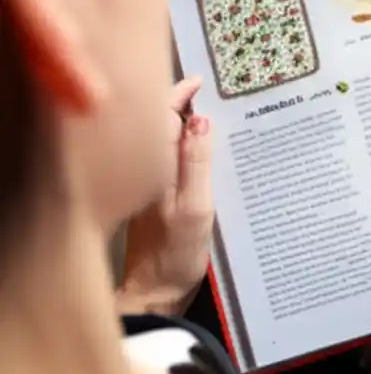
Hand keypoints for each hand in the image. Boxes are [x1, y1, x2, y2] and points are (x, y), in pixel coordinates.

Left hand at [118, 77, 213, 316]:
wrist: (154, 293)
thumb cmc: (174, 253)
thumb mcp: (195, 206)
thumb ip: (197, 162)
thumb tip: (201, 118)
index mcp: (153, 166)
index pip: (161, 115)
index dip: (179, 93)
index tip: (202, 80)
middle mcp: (147, 169)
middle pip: (163, 124)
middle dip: (186, 103)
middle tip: (217, 91)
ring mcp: (152, 183)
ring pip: (168, 141)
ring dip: (190, 124)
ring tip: (220, 113)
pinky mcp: (159, 197)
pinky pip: (173, 160)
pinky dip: (190, 147)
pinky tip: (211, 150)